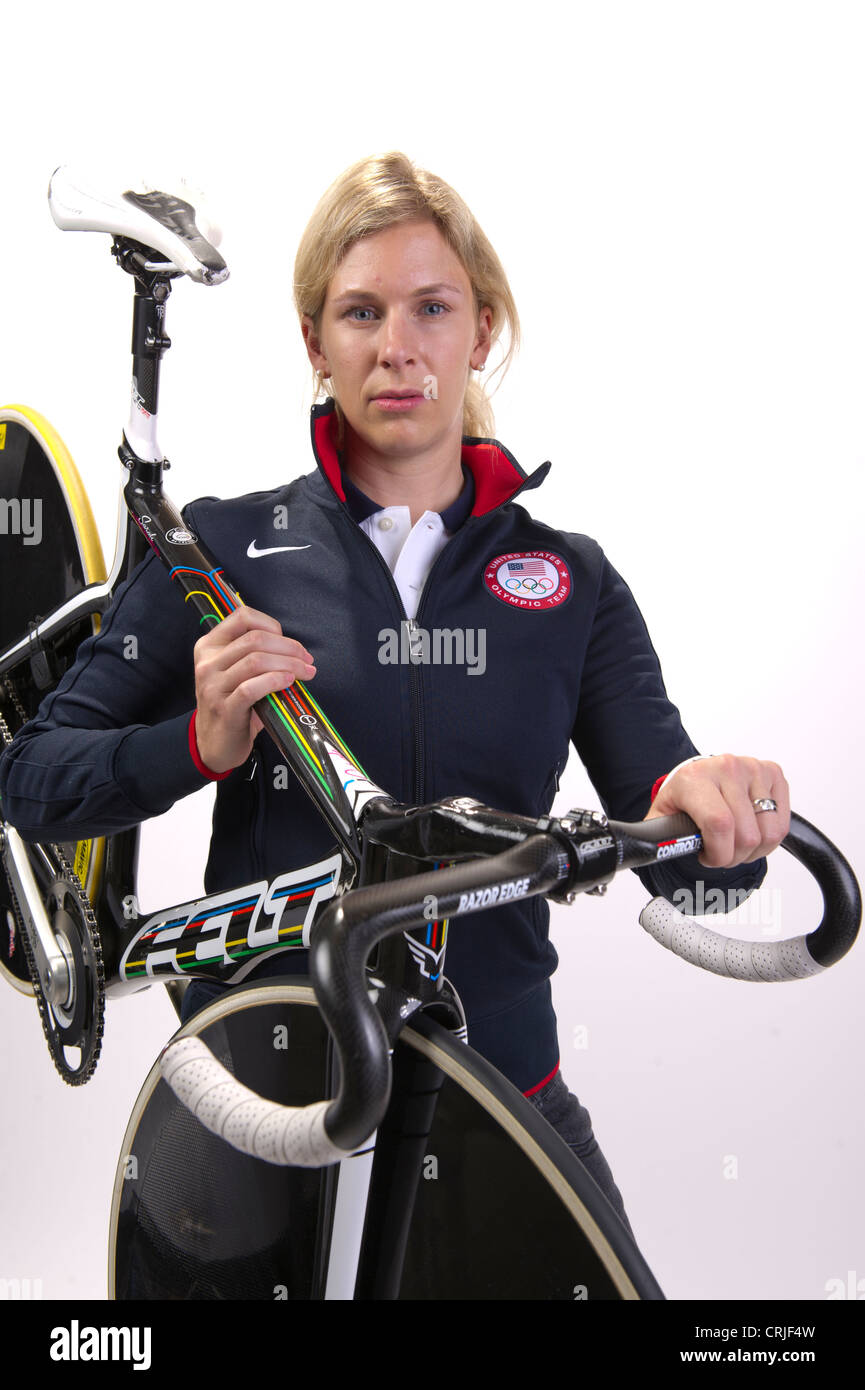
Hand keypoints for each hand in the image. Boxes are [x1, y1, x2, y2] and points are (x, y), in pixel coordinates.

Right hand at [193, 606, 315, 773]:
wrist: (215, 744)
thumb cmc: (233, 704)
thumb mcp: (235, 673)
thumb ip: (253, 654)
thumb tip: (293, 648)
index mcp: (209, 646)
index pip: (242, 617)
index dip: (271, 625)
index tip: (290, 643)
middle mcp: (207, 663)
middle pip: (255, 640)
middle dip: (289, 647)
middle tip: (307, 659)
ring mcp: (213, 686)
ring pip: (256, 661)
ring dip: (289, 664)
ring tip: (306, 672)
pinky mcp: (224, 708)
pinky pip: (252, 687)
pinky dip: (276, 680)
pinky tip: (289, 682)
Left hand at [645, 753, 789, 867]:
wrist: (697, 776)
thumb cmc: (683, 799)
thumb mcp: (662, 817)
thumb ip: (658, 837)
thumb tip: (648, 852)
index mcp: (695, 778)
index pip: (720, 824)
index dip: (719, 853)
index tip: (710, 858)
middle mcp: (726, 768)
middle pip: (746, 835)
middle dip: (733, 857)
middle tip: (721, 853)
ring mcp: (752, 768)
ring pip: (769, 833)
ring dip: (753, 850)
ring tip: (735, 844)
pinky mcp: (773, 773)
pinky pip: (782, 823)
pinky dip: (769, 839)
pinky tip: (751, 832)